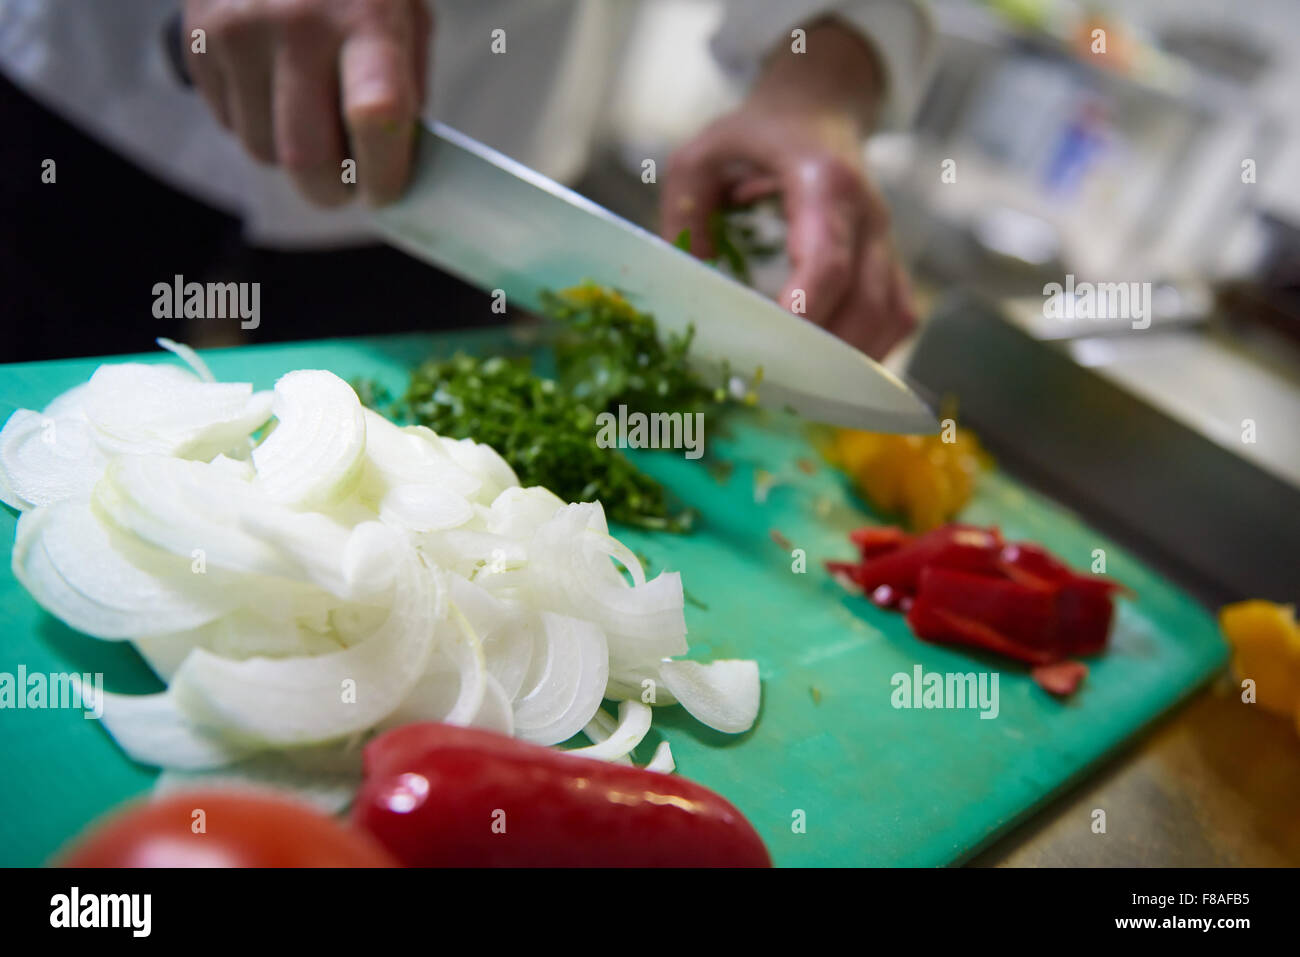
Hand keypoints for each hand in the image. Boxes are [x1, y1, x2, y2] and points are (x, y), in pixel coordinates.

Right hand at [183, 0, 432, 205]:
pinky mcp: (196, 38)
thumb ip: (404, 85)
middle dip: (333, 191)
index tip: (388, 192)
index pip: (376, 116)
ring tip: (312, 121)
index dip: (384, 173)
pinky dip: (257, 123)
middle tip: (350, 187)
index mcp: (365, 17)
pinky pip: (229, 122)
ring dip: (292, 157)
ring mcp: (237, 31)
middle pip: (306, 158)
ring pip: (263, 151)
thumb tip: (396, 163)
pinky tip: (274, 86)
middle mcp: (296, 24)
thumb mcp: (405, 10)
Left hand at [660, 19, 915, 358]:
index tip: (772, 348)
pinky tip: (829, 373)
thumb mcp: (702, 156)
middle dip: (823, 355)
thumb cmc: (758, 136)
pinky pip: (897, 319)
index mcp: (824, 184)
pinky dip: (869, 353)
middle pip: (865, 303)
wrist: (818, 109)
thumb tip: (691, 280)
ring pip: (889, 317)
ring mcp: (888, 241)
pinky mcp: (893, 263)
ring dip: (849, 363)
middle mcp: (868, 215)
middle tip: (774, 388)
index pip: (828, 262)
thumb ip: (686, 212)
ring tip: (800, 391)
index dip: (806, 312)